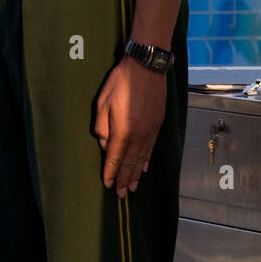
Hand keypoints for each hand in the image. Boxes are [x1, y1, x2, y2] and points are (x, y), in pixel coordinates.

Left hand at [94, 56, 167, 196]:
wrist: (147, 67)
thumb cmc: (121, 82)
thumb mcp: (103, 102)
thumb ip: (102, 126)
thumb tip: (105, 144)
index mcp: (122, 131)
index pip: (114, 157)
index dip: (110, 173)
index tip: (108, 185)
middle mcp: (138, 135)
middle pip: (130, 162)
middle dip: (124, 179)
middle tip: (121, 194)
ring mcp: (150, 130)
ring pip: (142, 158)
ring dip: (136, 174)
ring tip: (132, 187)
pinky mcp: (158, 124)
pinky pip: (151, 148)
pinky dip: (147, 160)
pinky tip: (145, 167)